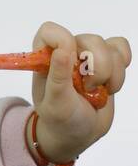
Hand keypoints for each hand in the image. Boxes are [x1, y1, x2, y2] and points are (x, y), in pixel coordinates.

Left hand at [29, 21, 129, 163]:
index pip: (49, 31)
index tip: (71, 60)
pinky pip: (121, 48)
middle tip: (88, 89)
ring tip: (97, 92)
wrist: (79, 134)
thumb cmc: (61, 120)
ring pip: (109, 47)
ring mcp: (88, 56)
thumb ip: (58, 77)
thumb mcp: (56, 104)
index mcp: (44, 59)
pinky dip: (122, 68)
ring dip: (110, 74)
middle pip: (89, 39)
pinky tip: (111, 85)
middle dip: (96, 68)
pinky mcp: (108, 61)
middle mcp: (66, 53)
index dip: (63, 39)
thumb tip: (62, 50)